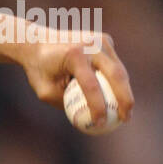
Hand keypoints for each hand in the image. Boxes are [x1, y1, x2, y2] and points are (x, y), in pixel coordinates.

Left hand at [20, 29, 134, 125]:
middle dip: (125, 100)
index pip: (91, 85)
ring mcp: (101, 40)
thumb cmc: (39, 70)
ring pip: (119, 70)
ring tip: (125, 113)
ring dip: (124, 92)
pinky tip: (115, 97)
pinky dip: (116, 81)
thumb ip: (65, 104)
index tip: (101, 124)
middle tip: (125, 119)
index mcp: (74, 55)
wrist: (37, 41)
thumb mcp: (45, 91)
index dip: (98, 107)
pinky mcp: (105, 40)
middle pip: (116, 75)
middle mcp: (91, 45)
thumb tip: (87, 120)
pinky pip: (113, 64)